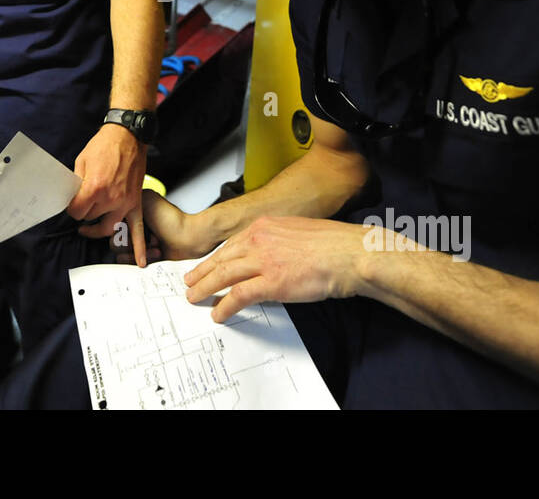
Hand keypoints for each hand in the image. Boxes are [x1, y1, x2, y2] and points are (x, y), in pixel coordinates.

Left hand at [69, 124, 146, 265]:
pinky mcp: (135, 202)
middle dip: (84, 212)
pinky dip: (139, 247)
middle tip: (82, 204)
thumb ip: (77, 184)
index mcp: (94, 188)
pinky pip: (138, 228)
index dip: (71, 208)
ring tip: (90, 227)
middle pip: (90, 219)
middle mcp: (110, 199)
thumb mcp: (82, 162)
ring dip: (98, 228)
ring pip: (107, 227)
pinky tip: (140, 261)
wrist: (128, 136)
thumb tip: (71, 198)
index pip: (76, 213)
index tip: (72, 203)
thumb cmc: (104, 146)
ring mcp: (124, 203)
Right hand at [115, 190, 208, 264]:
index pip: (110, 224)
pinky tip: (156, 253)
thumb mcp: (146, 201)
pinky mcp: (145, 259)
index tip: (129, 227)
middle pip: (114, 241)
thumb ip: (124, 201)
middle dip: (131, 241)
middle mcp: (134, 230)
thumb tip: (108, 205)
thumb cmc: (172, 220)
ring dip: (138, 251)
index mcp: (131, 215)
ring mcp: (139, 245)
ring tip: (156, 246)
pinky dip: (142, 259)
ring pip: (121, 254)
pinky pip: (130, 265)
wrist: (191, 238)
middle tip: (149, 237)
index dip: (120, 228)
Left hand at [183, 217, 369, 322]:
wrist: (350, 254)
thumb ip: (279, 242)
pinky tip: (217, 313)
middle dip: (202, 271)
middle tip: (188, 281)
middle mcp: (260, 239)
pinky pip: (239, 295)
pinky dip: (224, 305)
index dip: (216, 257)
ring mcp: (264, 260)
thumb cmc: (334, 245)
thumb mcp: (298, 233)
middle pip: (222, 257)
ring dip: (205, 288)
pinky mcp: (272, 282)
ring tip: (193, 297)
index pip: (232, 243)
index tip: (206, 265)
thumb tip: (270, 259)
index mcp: (266, 225)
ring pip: (223, 275)